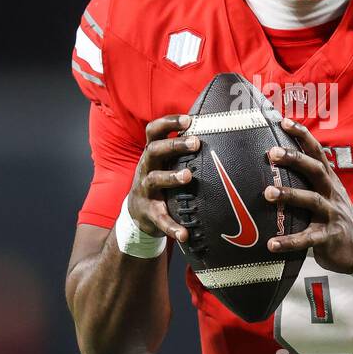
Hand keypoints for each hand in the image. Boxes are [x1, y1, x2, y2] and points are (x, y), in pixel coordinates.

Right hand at [126, 113, 198, 242]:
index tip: (188, 119)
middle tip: (196, 142)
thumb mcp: (166, 161)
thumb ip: (182, 149)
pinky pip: (160, 219)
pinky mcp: (149, 213)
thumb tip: (214, 128)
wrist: (138, 213)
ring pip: (154, 180)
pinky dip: (172, 226)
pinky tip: (184, 233)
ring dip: (171, 177)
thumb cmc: (161, 179)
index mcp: (152, 153)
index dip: (169, 123)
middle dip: (174, 145)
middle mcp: (146, 168)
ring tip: (188, 177)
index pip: (154, 131)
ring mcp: (145, 190)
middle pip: (154, 150)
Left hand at [263, 117, 352, 273]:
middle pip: (316, 170)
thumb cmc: (336, 219)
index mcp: (330, 181)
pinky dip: (290, 241)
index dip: (302, 136)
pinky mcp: (329, 237)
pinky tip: (272, 244)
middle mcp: (332, 193)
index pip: (317, 152)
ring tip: (268, 193)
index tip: (284, 121)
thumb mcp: (328, 195)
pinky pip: (308, 239)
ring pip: (312, 200)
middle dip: (295, 159)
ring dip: (290, 195)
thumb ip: (308, 182)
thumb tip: (276, 165)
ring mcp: (332, 215)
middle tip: (272, 152)